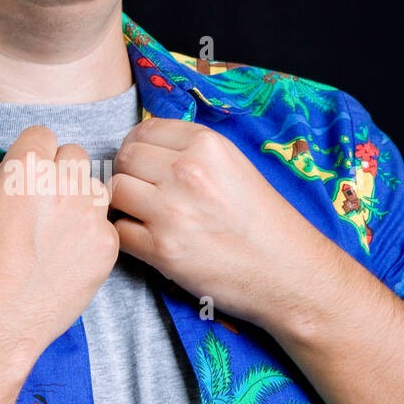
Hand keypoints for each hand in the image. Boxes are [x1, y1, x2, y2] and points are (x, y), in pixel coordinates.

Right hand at [0, 126, 118, 363]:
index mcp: (24, 168)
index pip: (42, 135)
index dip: (33, 153)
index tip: (27, 172)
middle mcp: (62, 185)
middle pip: (75, 155)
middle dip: (60, 171)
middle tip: (43, 202)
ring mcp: (89, 216)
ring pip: (96, 188)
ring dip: (81, 199)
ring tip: (58, 230)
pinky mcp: (107, 246)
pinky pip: (106, 225)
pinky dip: (91, 236)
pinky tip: (68, 258)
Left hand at [108, 116, 342, 330]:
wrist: (288, 273)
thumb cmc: (263, 222)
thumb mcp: (235, 166)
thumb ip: (192, 151)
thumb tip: (146, 145)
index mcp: (207, 145)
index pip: (144, 130)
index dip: (138, 147)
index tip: (144, 163)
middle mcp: (187, 172)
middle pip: (125, 158)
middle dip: (128, 173)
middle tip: (143, 191)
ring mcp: (172, 211)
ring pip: (116, 192)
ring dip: (125, 205)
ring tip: (145, 216)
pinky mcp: (162, 250)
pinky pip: (119, 232)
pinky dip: (128, 237)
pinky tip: (149, 241)